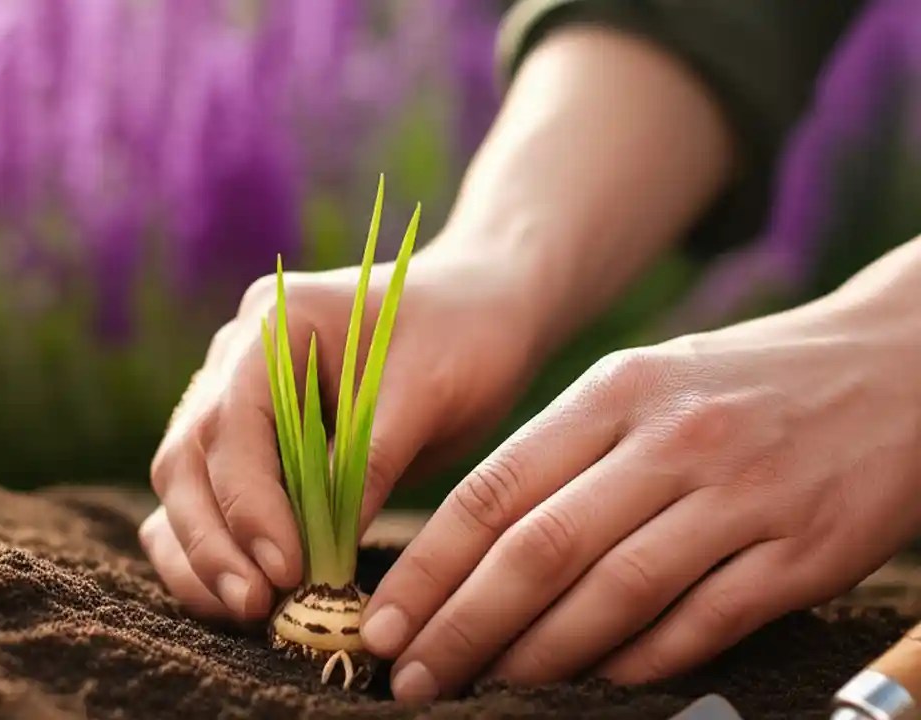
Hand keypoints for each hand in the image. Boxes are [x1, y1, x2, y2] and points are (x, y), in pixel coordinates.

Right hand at [140, 244, 542, 620]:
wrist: (478, 311)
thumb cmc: (462, 337)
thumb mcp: (430, 391)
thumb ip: (372, 461)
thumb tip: (324, 555)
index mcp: (275, 322)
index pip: (232, 420)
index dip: (249, 501)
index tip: (286, 567)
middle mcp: (235, 357)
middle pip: (187, 456)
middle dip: (212, 539)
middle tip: (255, 605)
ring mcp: (232, 397)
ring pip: (183, 485)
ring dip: (203, 554)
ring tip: (248, 612)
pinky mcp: (248, 440)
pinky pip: (206, 499)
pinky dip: (215, 549)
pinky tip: (241, 596)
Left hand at [364, 290, 920, 700]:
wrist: (897, 364)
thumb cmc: (743, 384)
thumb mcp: (645, 385)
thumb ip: (565, 454)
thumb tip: (475, 542)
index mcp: (614, 393)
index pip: (494, 490)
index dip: (429, 567)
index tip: (384, 620)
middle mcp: (670, 440)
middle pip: (539, 550)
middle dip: (460, 626)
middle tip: (411, 678)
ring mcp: (740, 495)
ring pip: (613, 593)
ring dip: (537, 658)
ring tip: (483, 691)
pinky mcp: (803, 551)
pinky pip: (702, 622)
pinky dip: (638, 661)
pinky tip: (592, 686)